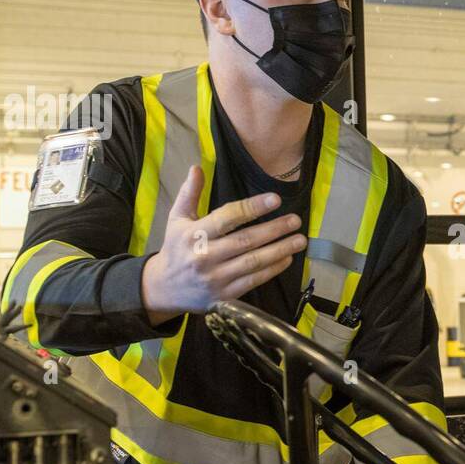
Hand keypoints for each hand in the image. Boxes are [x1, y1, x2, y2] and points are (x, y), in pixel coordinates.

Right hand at [141, 166, 307, 323]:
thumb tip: (197, 167)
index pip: (227, 217)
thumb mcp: (176, 219)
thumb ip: (189, 193)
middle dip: (274, 230)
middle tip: (295, 220)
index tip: (275, 199)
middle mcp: (205, 256)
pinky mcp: (225, 296)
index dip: (253, 207)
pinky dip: (272, 269)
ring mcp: (216, 278)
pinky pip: (254, 281)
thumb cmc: (175, 248)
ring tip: (300, 240)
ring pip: (253, 262)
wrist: (164, 288)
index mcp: (193, 234)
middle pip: (246, 240)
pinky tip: (287, 258)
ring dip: (280, 250)